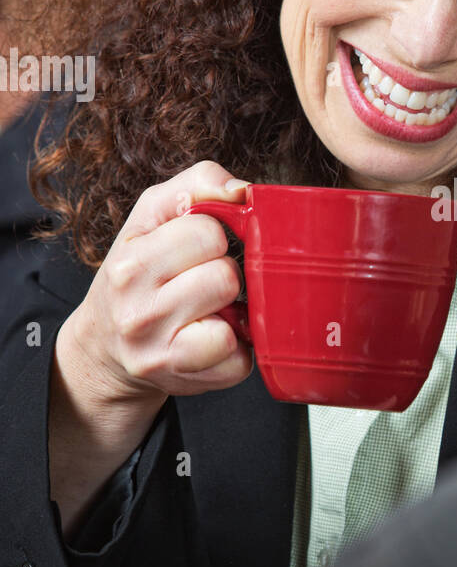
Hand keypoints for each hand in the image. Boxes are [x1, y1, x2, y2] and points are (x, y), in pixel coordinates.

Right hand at [62, 161, 252, 405]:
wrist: (105, 347)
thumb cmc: (138, 274)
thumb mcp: (151, 217)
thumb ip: (196, 185)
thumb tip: (241, 190)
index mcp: (130, 264)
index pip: (207, 232)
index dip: (213, 235)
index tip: (198, 248)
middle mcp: (139, 311)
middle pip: (225, 276)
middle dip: (223, 273)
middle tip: (201, 281)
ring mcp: (161, 352)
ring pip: (236, 318)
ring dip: (231, 311)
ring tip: (208, 309)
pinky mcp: (188, 381)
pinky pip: (241, 359)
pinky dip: (237, 348)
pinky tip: (212, 338)